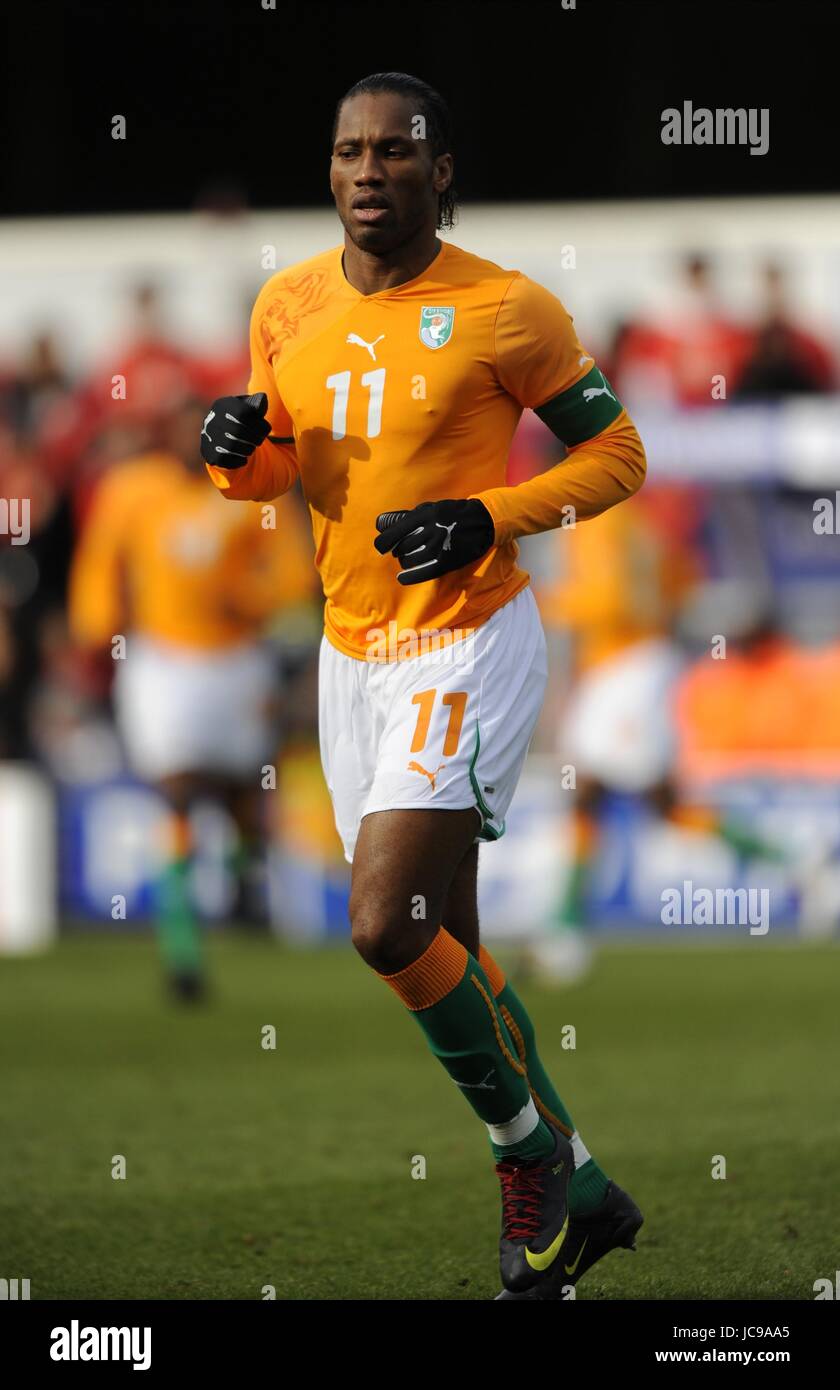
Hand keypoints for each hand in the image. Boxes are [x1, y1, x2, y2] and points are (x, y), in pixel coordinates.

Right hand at [200, 393, 270, 467]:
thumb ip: (256, 404)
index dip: (259, 424)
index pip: (243, 413)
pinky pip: (225, 459)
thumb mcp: (248, 408)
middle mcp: (211, 419)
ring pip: (232, 446)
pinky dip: (239, 460)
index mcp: (222, 405)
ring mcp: (208, 436)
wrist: (220, 434)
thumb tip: (262, 398)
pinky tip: (244, 459)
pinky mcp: (208, 453)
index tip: (267, 429)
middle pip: (238, 430)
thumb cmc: (241, 420)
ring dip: (248, 449)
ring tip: (252, 447)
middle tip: (260, 441)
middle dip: (255, 438)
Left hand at [374, 499, 494, 584]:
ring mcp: (438, 546)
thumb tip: (383, 524)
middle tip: (402, 551)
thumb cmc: (453, 513)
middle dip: (398, 551)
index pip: (394, 532)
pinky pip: (423, 572)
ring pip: (410, 560)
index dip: (383, 542)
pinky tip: (402, 578)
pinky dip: (409, 577)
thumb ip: (410, 516)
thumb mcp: (431, 508)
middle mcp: (429, 530)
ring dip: (405, 561)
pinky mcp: (447, 560)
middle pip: (402, 547)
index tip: (380, 547)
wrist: (483, 521)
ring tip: (409, 559)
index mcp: (423, 516)